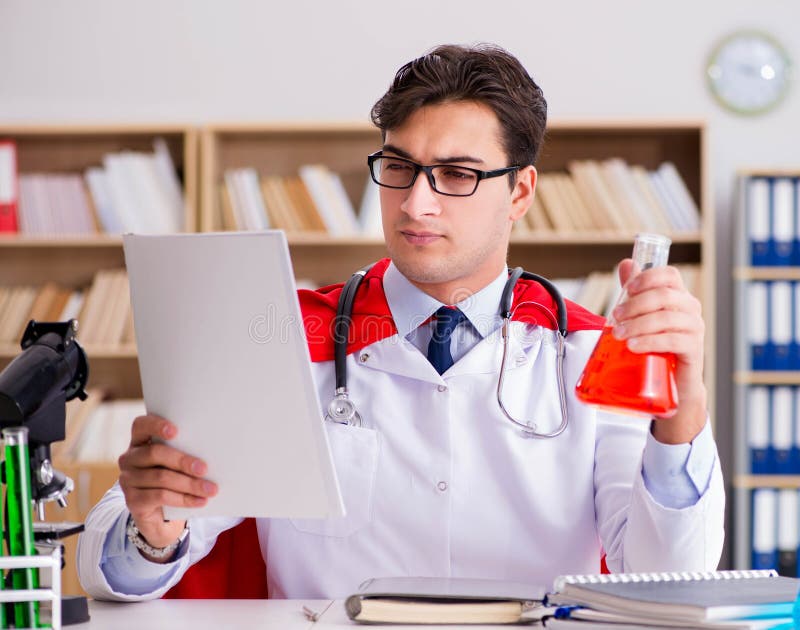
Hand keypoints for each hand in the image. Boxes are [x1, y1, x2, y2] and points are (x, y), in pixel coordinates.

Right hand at [118, 414, 217, 559]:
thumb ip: (185, 452)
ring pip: (161, 477)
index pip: (141, 425)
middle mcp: (130, 459)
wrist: (161, 516)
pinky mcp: (133, 501)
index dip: (156, 425)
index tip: (176, 431)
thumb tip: (213, 452)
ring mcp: (128, 480)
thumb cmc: (174, 480)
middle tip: (204, 469)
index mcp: (140, 442)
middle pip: (155, 453)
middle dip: (183, 461)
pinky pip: (160, 496)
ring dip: (189, 484)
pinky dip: (183, 499)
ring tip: (210, 489)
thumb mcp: (177, 464)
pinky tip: (200, 501)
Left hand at [612, 260, 706, 443]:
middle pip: (664, 296)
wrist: (673, 381)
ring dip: (638, 325)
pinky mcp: (694, 350)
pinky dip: (650, 341)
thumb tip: (626, 263)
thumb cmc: (657, 343)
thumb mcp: (642, 315)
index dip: (648, 277)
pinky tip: (634, 346)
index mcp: (678, 296)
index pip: (669, 275)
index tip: (627, 289)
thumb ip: (634, 291)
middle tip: (615, 318)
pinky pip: (674, 340)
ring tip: (619, 335)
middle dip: (635, 305)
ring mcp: (694, 329)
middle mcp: (690, 309)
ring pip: (667, 318)